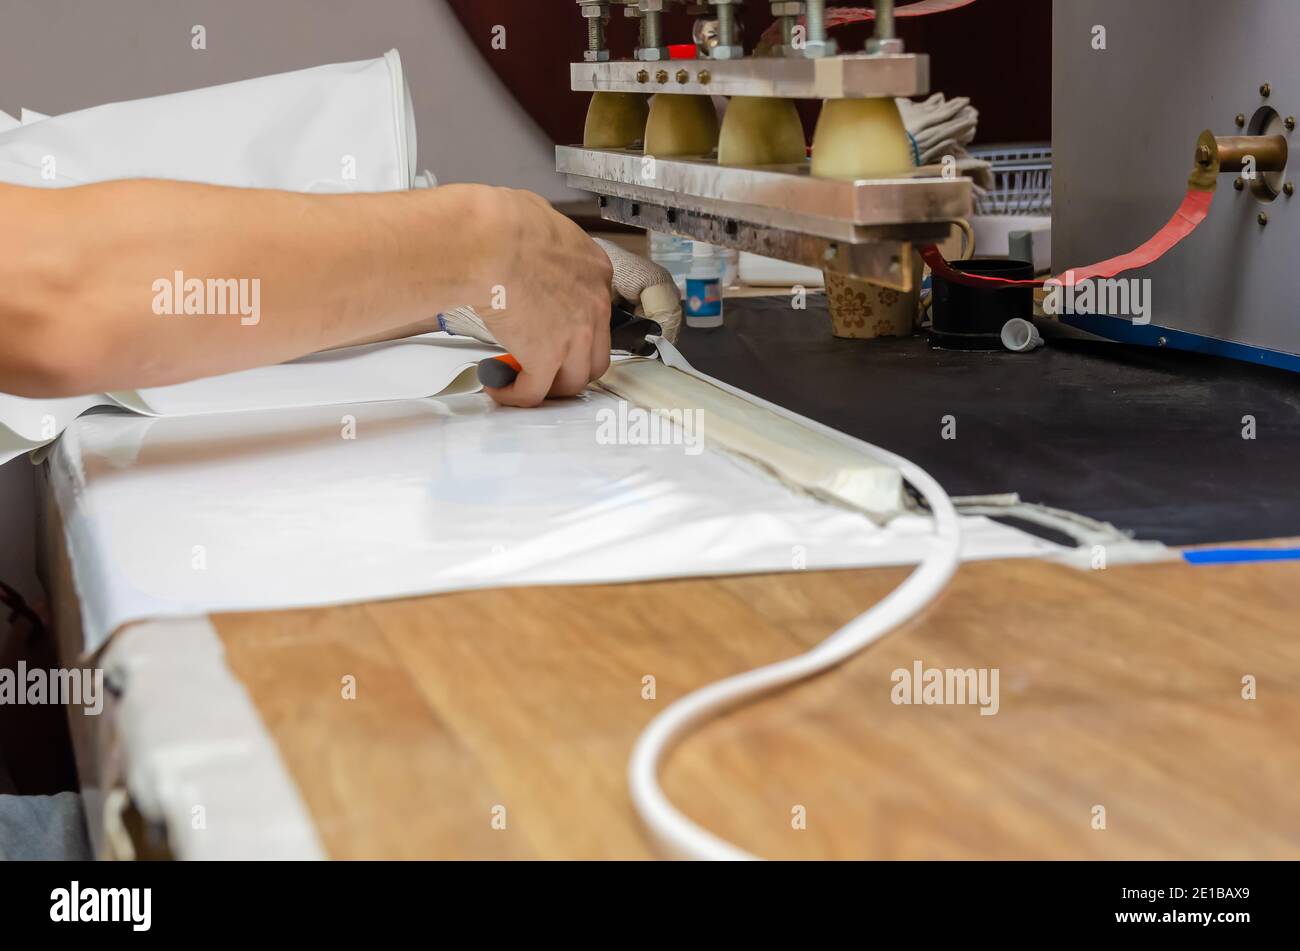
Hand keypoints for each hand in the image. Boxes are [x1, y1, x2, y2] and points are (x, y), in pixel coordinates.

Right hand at [467, 188, 611, 406]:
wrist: (489, 241)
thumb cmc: (504, 224)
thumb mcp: (541, 220)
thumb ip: (546, 241)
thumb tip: (531, 238)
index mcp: (596, 271)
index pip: (599, 315)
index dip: (576, 332)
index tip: (556, 336)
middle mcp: (595, 306)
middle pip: (595, 356)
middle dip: (570, 367)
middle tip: (545, 367)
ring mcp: (575, 335)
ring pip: (571, 381)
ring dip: (547, 386)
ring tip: (521, 380)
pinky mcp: (546, 356)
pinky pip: (534, 391)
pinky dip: (517, 396)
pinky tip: (500, 387)